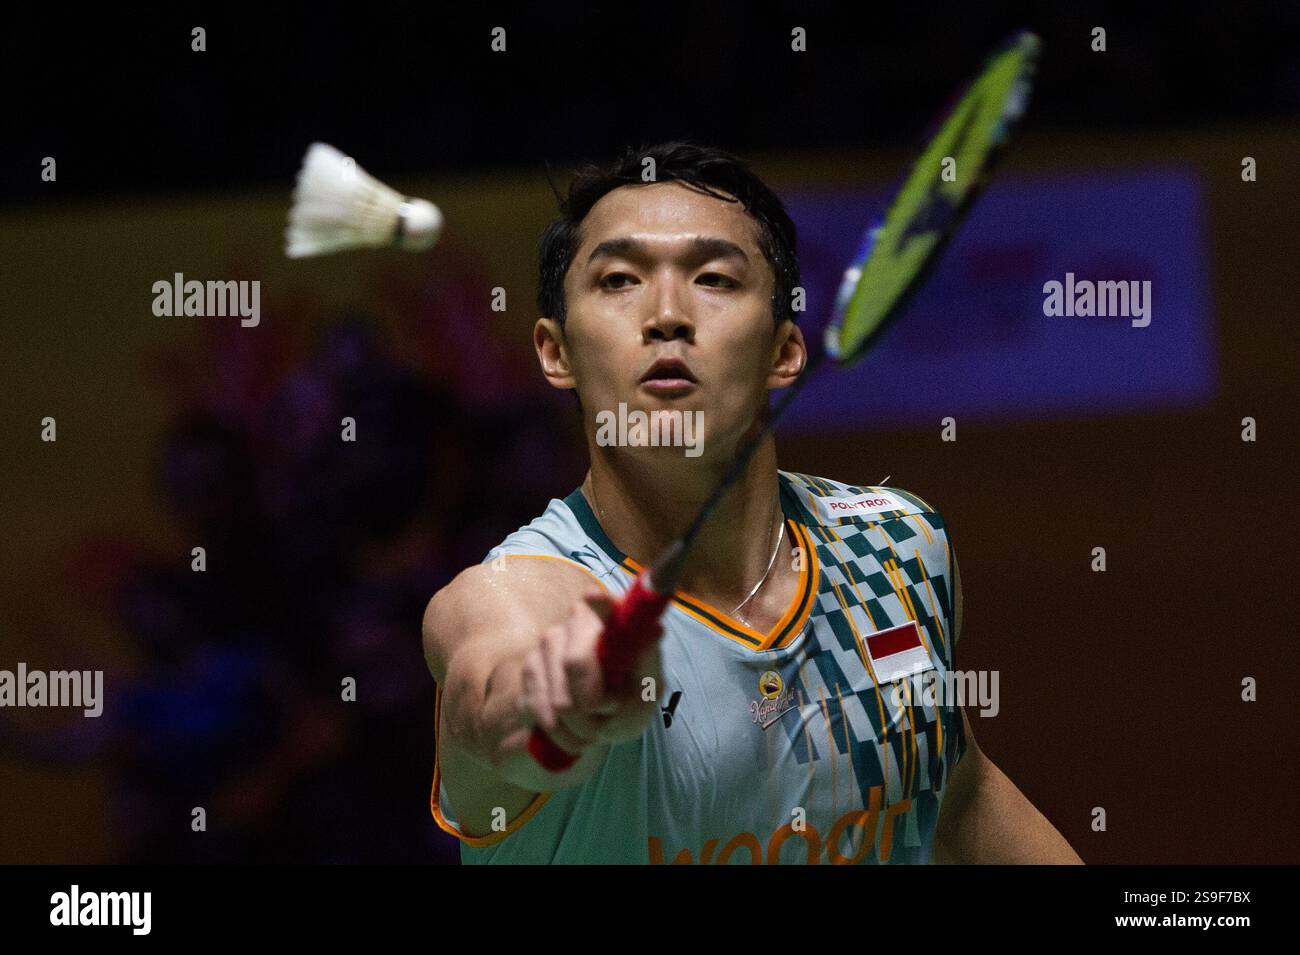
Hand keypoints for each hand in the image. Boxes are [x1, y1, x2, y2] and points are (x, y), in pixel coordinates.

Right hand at [517, 588, 663, 756]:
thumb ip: (647, 661)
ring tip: (593, 727)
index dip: (598, 602)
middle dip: (594, 705)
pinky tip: (572, 729)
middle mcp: (577, 622)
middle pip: (576, 662)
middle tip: (609, 714)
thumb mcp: (648, 689)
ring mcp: (549, 643)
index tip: (595, 597)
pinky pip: (541, 712)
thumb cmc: (628, 703)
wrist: (597, 729)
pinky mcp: (529, 668)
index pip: (603, 603)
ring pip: (560, 699)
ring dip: (581, 727)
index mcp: (613, 619)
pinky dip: (562, 733)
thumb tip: (656, 629)